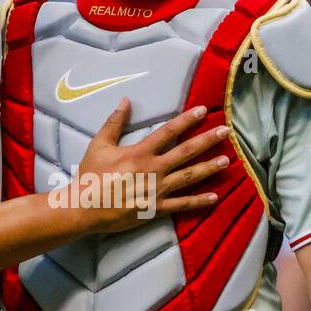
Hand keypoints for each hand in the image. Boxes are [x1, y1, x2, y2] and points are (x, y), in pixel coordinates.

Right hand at [75, 99, 230, 231]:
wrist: (84, 208)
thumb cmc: (90, 176)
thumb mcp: (99, 144)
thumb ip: (114, 122)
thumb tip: (125, 100)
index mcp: (140, 153)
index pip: (168, 131)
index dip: (187, 120)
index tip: (203, 110)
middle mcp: (153, 170)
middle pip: (186, 152)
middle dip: (207, 140)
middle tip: (226, 132)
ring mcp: (156, 190)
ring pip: (189, 177)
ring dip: (209, 168)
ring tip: (226, 161)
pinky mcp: (155, 209)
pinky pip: (181, 205)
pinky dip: (198, 201)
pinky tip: (215, 197)